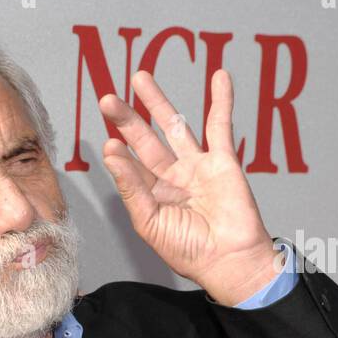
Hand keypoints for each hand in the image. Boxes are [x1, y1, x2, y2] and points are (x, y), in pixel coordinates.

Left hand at [98, 69, 281, 305]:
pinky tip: (218, 77)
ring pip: (176, 126)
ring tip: (140, 78)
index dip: (120, 155)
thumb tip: (112, 155)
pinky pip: (221, 125)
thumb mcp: (150, 222)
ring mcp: (197, 166)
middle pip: (146, 140)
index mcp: (152, 196)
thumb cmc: (189, 251)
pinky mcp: (223, 161)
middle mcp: (172, 178)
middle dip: (128, 119)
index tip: (110, 143)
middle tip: (108, 100)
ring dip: (158, 102)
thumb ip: (132, 187)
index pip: (131, 168)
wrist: (228, 260)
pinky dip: (222, 100)